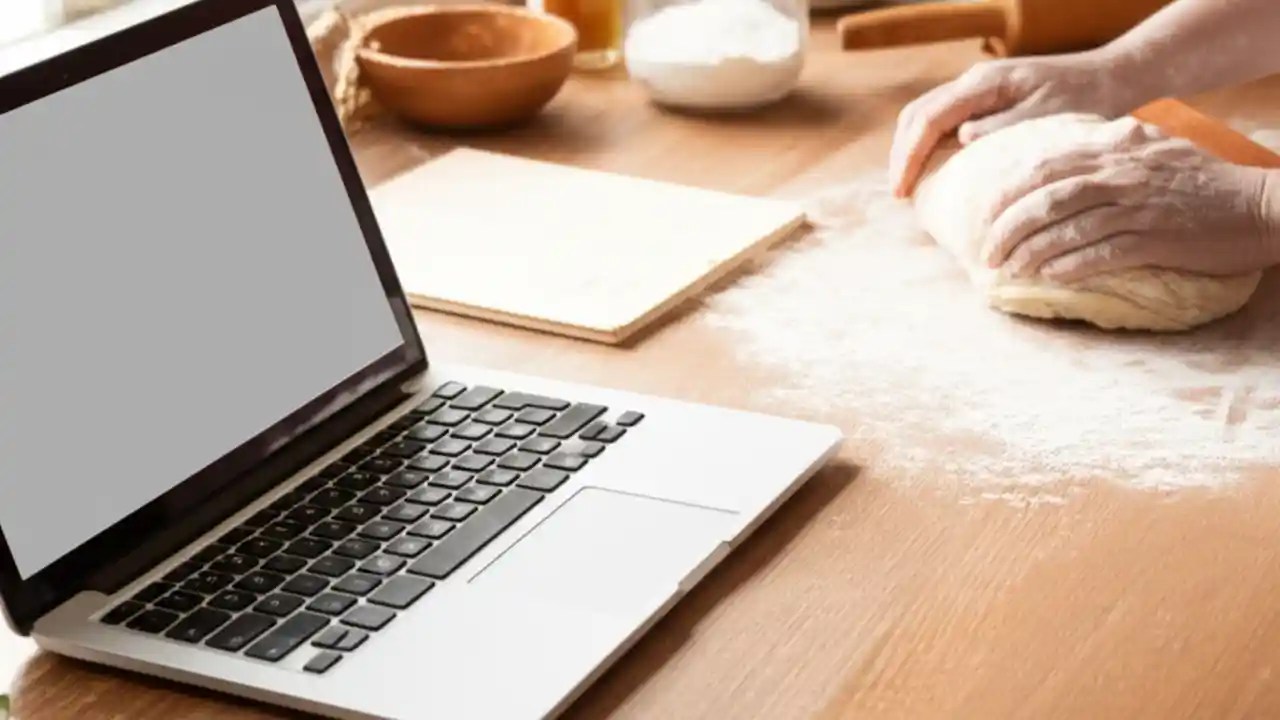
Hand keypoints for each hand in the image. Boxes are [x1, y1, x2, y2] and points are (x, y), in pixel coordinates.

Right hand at [890, 51, 1140, 197]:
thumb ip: (1002, 126)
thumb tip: (960, 138)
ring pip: (925, 117)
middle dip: (901, 154)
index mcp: (983, 82)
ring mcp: (976, 89)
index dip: (908, 156)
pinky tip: (933, 171)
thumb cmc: (1085, 99)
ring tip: (910, 185)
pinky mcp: (984, 101)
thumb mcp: (1047, 117)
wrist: (1110, 78)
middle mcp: (973, 81)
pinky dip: (929, 146)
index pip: (928, 118)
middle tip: (900, 193)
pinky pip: (943, 121)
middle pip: (916, 114)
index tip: (901, 190)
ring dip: (911, 150)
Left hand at [982, 118, 1279, 282]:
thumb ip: (1113, 150)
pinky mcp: (1155, 239)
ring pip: (1065, 228)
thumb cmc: (1206, 181)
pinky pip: (1099, 254)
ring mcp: (1137, 207)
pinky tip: (1047, 278)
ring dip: (1029, 252)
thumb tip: (1067, 160)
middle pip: (1045, 199)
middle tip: (986, 254)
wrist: (1264, 204)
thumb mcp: (1156, 150)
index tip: (985, 217)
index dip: (1007, 194)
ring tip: (1007, 271)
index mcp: (1117, 149)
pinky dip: (1068, 266)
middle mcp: (1121, 174)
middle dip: (1007, 229)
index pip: (1045, 168)